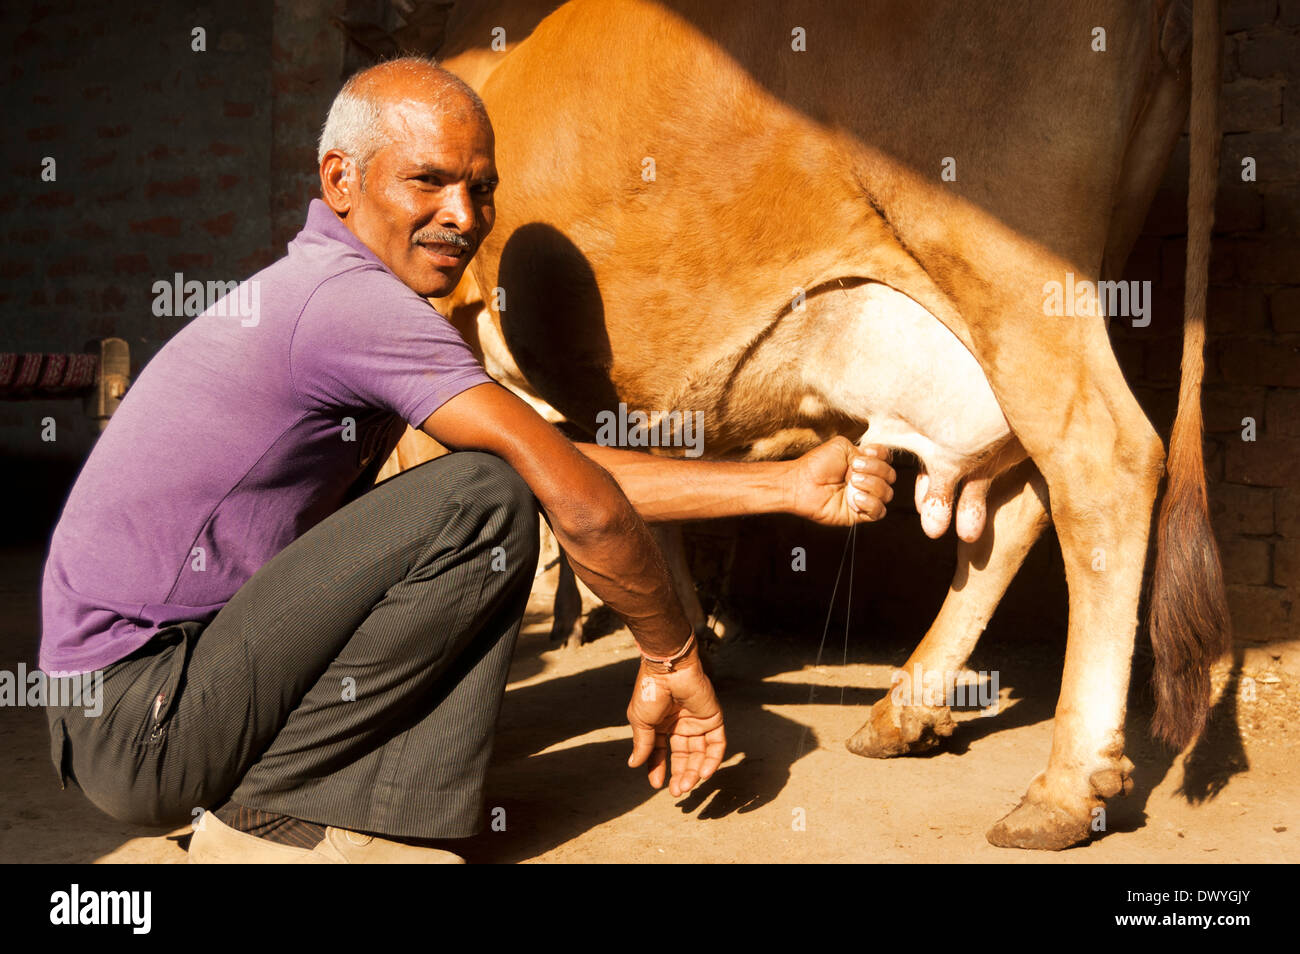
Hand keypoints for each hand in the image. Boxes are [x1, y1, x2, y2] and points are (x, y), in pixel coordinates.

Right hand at [627, 647, 725, 795]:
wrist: (669, 669)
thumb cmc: (650, 692)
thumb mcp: (641, 721)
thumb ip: (642, 745)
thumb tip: (633, 765)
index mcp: (661, 724)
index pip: (660, 752)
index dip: (658, 769)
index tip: (656, 785)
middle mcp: (680, 724)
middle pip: (683, 756)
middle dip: (680, 775)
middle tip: (677, 792)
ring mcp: (697, 722)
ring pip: (699, 754)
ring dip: (695, 772)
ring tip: (688, 786)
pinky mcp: (713, 718)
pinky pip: (716, 744)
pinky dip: (712, 760)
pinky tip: (704, 773)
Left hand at [785, 436, 896, 525]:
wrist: (802, 483)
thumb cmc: (818, 464)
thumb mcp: (842, 447)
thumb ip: (863, 451)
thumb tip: (875, 463)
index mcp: (865, 463)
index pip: (887, 459)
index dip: (882, 455)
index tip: (866, 453)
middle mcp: (867, 480)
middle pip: (891, 476)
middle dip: (876, 469)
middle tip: (853, 469)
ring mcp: (865, 497)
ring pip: (887, 493)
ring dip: (873, 485)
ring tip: (852, 482)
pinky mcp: (859, 514)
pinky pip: (879, 511)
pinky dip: (871, 503)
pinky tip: (855, 497)